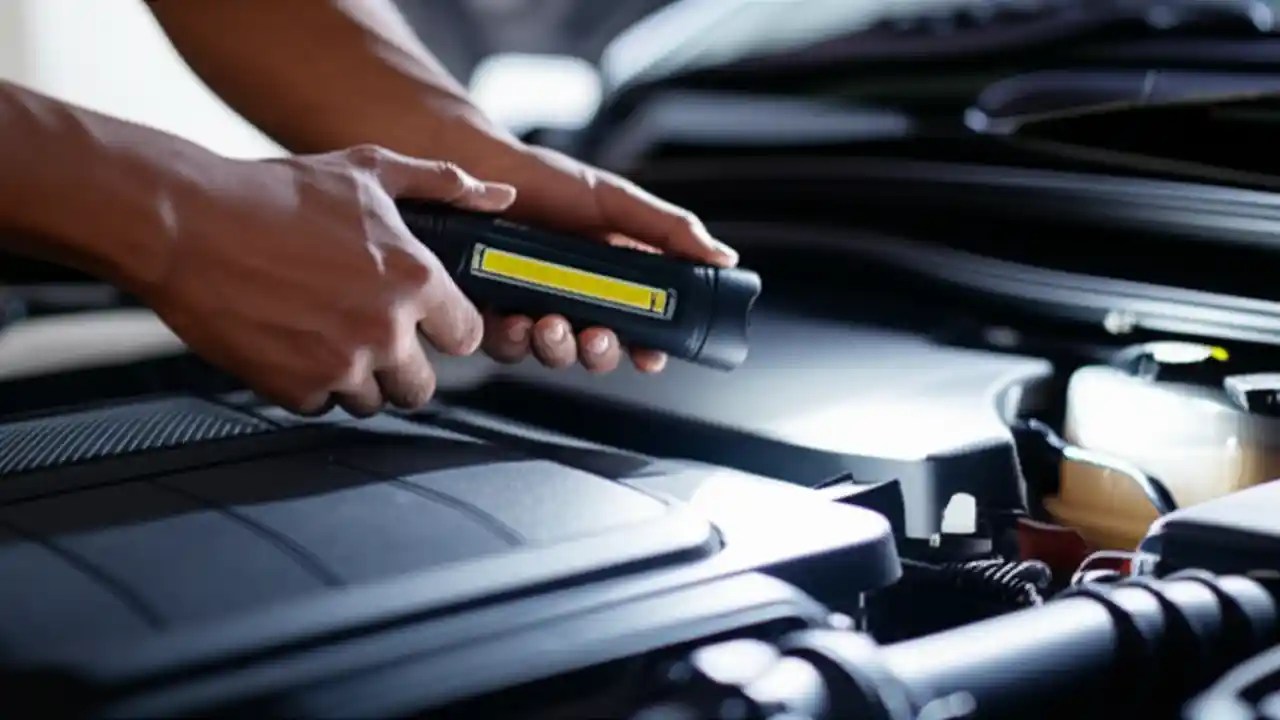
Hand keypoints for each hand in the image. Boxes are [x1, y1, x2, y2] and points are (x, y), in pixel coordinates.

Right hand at [141, 144, 515, 416]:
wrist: (186, 225)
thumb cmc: (275, 194)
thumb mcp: (368, 171)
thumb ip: (443, 184)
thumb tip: (499, 196)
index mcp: (415, 281)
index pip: (468, 336)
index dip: (446, 328)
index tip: (426, 320)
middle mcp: (386, 330)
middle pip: (423, 385)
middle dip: (401, 364)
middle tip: (368, 332)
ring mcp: (341, 366)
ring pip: (372, 399)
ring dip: (356, 376)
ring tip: (323, 330)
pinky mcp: (295, 389)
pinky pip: (321, 404)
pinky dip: (309, 382)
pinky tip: (291, 339)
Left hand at [474, 146, 738, 374]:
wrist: (482, 167)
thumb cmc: (548, 180)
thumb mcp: (617, 201)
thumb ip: (670, 230)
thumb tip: (723, 257)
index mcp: (613, 280)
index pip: (642, 330)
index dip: (649, 349)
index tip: (651, 354)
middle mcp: (576, 301)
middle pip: (600, 351)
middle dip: (601, 352)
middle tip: (596, 335)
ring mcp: (535, 309)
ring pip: (555, 354)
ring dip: (558, 349)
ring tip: (551, 323)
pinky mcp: (495, 313)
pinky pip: (507, 345)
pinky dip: (514, 340)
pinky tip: (515, 319)